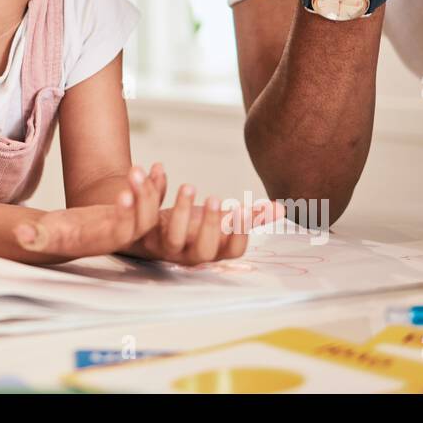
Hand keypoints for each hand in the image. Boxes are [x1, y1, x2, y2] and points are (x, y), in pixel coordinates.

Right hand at [13, 165, 163, 259]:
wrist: (63, 235)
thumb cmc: (51, 235)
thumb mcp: (42, 234)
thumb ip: (33, 236)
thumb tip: (22, 234)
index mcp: (101, 241)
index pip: (121, 233)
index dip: (126, 216)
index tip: (123, 194)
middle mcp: (120, 235)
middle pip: (143, 222)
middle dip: (144, 198)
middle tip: (135, 171)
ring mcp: (128, 224)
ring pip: (151, 211)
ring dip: (150, 191)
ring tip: (139, 168)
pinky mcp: (131, 213)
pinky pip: (151, 201)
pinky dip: (157, 186)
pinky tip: (157, 168)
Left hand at [134, 180, 285, 265]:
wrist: (141, 229)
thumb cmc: (189, 227)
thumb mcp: (219, 221)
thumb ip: (247, 216)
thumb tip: (281, 209)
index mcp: (211, 250)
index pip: (231, 252)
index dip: (239, 234)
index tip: (243, 210)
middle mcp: (188, 253)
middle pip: (203, 250)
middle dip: (212, 225)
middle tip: (216, 198)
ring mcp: (163, 246)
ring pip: (173, 237)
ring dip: (180, 210)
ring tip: (188, 185)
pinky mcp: (140, 233)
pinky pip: (145, 217)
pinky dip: (150, 192)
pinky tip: (157, 168)